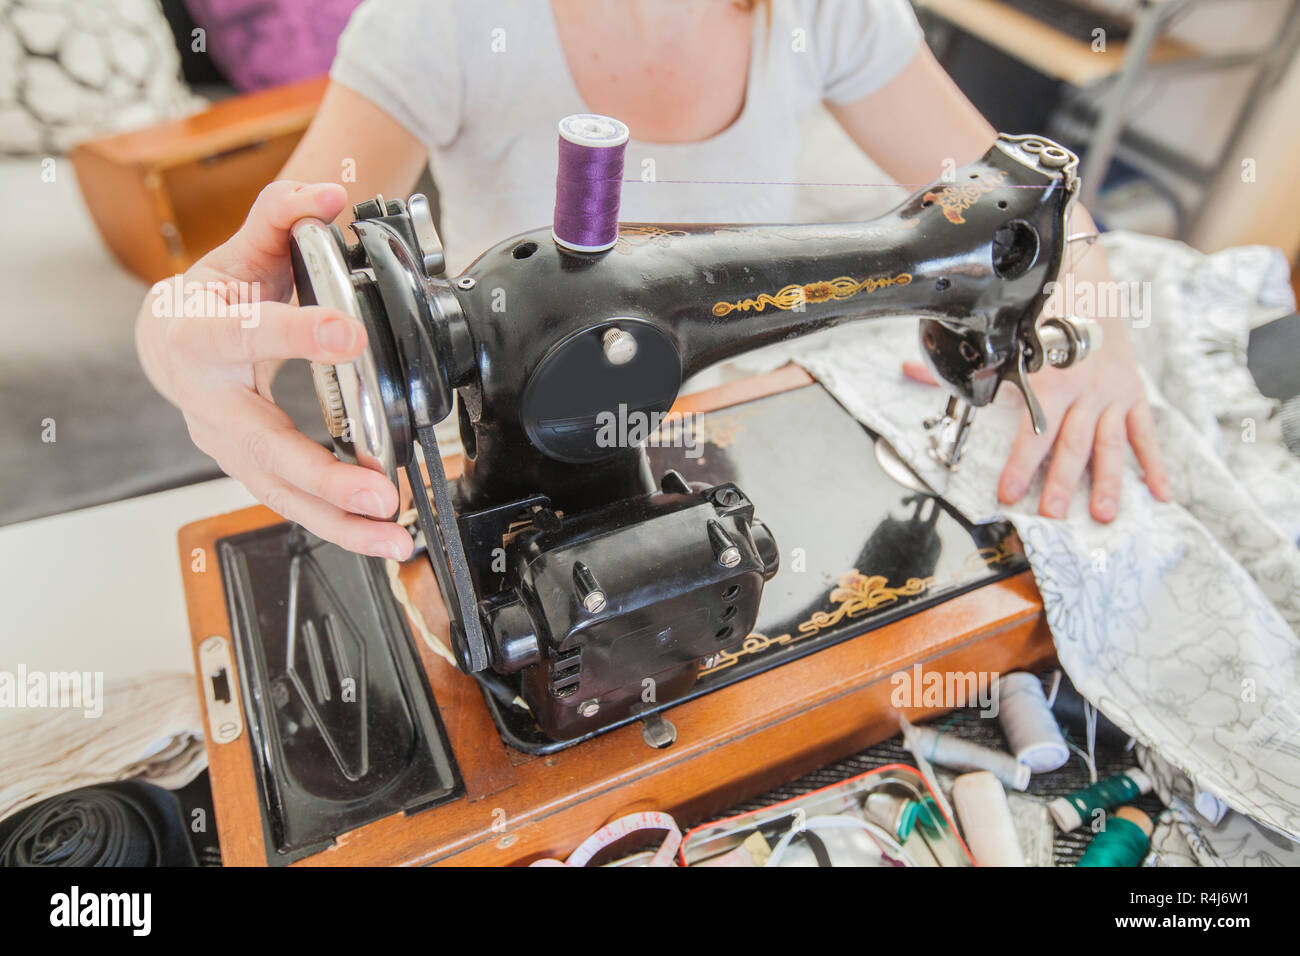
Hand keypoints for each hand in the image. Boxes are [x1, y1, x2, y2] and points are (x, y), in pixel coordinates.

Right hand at [138, 181, 413, 558]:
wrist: (168, 341)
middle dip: (326, 475)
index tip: (351, 334)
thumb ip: (283, 212)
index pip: (247, 332)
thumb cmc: (208, 299)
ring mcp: (228, 446)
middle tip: (379, 490)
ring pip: (281, 493)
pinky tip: (381, 536)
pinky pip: (294, 504)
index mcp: (199, 336)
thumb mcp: (241, 248)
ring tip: (392, 535)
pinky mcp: (253, 471)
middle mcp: (209, 403)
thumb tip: (329, 193)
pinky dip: (338, 525)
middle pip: (265, 447)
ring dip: (339, 521)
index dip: (298, 332)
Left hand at [903, 319, 1170, 521]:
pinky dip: (1154, 463)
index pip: (1032, 430)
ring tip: (1102, 515)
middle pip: (1071, 443)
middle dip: (1061, 482)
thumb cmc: (1039, 316)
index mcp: (1049, 378)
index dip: (1019, 464)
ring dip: (1107, 481)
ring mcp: (1112, 394)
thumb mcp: (1002, 340)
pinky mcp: (1133, 394)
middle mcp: (1084, 389)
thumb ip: (962, 364)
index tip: (1008, 493)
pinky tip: (1160, 494)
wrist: (1086, 281)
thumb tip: (909, 370)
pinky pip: (1145, 432)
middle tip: (1051, 515)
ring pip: (1109, 443)